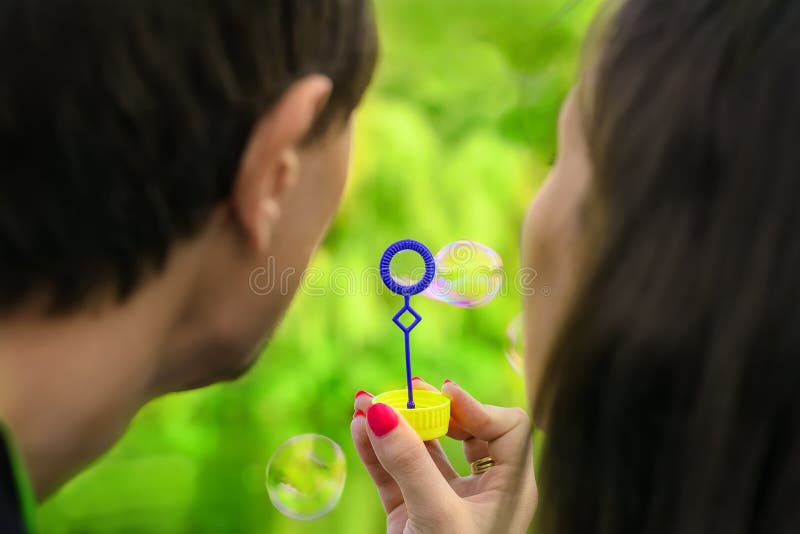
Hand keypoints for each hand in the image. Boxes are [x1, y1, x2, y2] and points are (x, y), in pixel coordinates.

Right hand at [350, 378, 535, 533]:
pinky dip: (375, 450)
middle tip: (404, 392)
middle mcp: (480, 488)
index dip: (477, 405)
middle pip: (460, 431)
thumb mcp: (436, 515)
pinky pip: (393, 471)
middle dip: (429, 410)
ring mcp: (442, 497)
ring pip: (421, 450)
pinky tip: (359, 427)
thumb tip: (379, 411)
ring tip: (365, 403)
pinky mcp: (410, 510)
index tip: (442, 392)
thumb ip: (409, 463)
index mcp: (508, 488)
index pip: (505, 428)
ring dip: (394, 426)